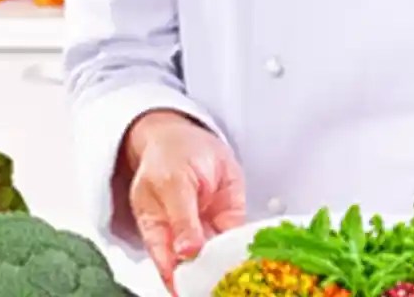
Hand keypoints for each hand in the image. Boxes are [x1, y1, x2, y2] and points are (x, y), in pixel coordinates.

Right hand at [124, 110, 246, 294]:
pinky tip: (254, 258)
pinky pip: (239, 238)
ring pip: (220, 256)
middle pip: (196, 266)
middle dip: (210, 278)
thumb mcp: (172, 183)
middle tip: (224, 286)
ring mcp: (208, 228)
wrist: (189, 133)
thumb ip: (181, 219)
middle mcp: (183, 235)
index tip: (194, 291)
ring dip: (232, 266)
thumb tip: (185, 252)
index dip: (181, 283)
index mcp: (158, 230)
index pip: (168, 266)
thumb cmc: (169, 155)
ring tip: (241, 279)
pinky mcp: (230, 218)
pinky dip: (247, 248)